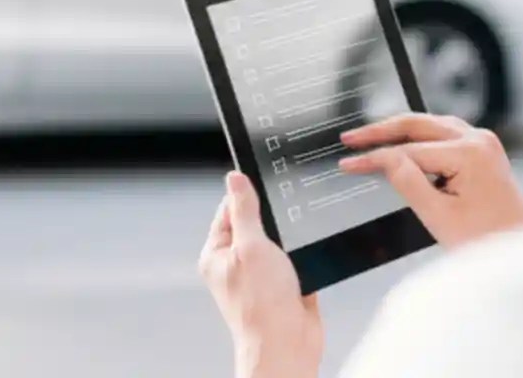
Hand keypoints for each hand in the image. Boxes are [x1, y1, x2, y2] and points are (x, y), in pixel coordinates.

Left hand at [200, 171, 322, 377]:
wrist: (288, 344)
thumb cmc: (261, 305)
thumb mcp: (251, 246)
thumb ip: (244, 210)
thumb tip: (236, 179)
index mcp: (217, 253)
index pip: (228, 210)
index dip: (246, 194)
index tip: (264, 180)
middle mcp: (235, 264)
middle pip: (255, 223)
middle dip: (273, 218)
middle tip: (283, 218)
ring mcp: (259, 275)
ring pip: (277, 240)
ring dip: (289, 238)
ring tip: (293, 244)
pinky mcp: (282, 284)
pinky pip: (293, 257)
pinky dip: (302, 254)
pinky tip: (305, 257)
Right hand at [340, 113, 522, 246]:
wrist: (519, 251)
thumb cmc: (486, 241)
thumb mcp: (438, 215)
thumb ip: (408, 182)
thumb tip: (385, 158)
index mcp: (470, 154)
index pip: (408, 150)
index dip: (374, 157)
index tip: (348, 163)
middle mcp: (479, 140)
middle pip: (418, 124)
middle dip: (381, 131)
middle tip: (351, 138)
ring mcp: (484, 143)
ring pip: (431, 124)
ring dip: (400, 130)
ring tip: (370, 137)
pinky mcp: (484, 151)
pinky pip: (445, 133)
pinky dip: (420, 136)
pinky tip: (403, 142)